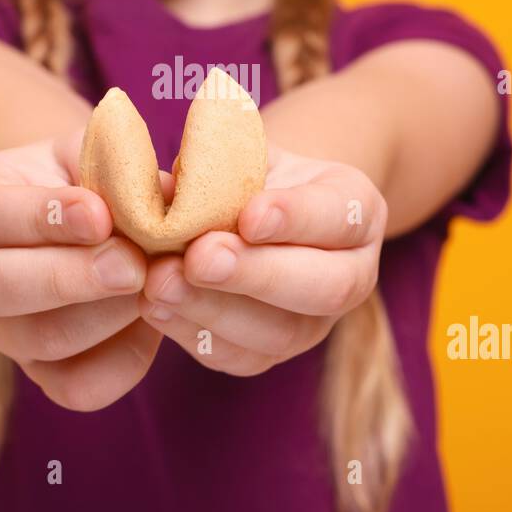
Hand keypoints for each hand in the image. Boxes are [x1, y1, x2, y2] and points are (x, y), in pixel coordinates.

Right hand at [0, 127, 166, 410]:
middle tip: (133, 264)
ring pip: (36, 340)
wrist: (89, 216)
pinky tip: (152, 321)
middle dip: (69, 278)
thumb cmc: (93, 176)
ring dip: (103, 316)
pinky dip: (122, 359)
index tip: (100, 214)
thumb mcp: (99, 154)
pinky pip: (76, 387)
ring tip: (153, 286)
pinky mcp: (42, 372)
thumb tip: (168, 201)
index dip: (40, 218)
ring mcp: (1, 328)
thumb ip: (124, 172)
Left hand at [136, 142, 387, 374]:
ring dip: (214, 310)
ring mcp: (315, 324)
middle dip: (256, 274)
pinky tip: (154, 305)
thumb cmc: (254, 175)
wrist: (257, 213)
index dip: (295, 218)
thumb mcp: (247, 154)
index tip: (249, 214)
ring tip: (162, 281)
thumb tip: (163, 187)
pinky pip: (237, 358)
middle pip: (324, 288)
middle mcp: (352, 274)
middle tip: (199, 258)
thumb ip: (217, 165)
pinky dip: (190, 332)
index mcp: (357, 211)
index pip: (339, 217)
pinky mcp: (269, 354)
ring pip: (279, 333)